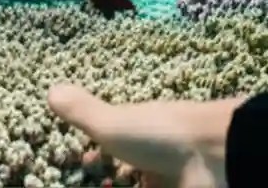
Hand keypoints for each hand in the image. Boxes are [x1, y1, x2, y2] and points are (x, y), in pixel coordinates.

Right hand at [46, 85, 243, 187]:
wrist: (217, 156)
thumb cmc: (160, 135)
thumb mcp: (112, 123)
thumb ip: (82, 111)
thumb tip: (50, 89)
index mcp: (142, 132)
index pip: (119, 141)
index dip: (100, 151)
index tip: (84, 159)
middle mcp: (160, 156)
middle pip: (135, 171)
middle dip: (115, 178)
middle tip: (99, 182)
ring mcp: (175, 179)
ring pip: (149, 183)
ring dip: (127, 185)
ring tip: (109, 187)